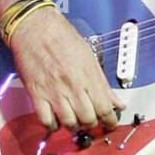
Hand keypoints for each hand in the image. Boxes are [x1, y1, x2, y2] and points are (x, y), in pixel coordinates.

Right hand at [0, 0, 124, 132]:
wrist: (36, 28)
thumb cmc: (63, 38)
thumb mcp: (90, 58)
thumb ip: (103, 84)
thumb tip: (117, 102)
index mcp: (89, 76)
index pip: (105, 109)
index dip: (110, 121)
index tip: (110, 124)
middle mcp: (73, 86)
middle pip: (88, 119)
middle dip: (92, 124)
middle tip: (91, 122)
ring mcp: (54, 91)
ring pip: (69, 122)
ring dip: (73, 126)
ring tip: (74, 121)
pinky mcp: (36, 93)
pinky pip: (46, 120)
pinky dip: (52, 126)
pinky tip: (56, 121)